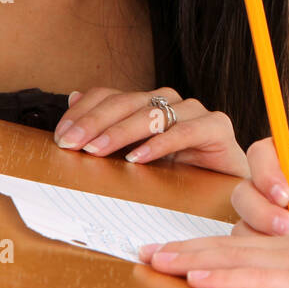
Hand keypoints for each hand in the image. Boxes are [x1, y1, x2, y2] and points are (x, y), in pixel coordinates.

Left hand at [55, 87, 247, 177]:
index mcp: (148, 105)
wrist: (226, 191)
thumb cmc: (180, 175)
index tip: (62, 137)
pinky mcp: (217, 127)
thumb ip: (107, 129)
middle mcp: (170, 103)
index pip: (110, 96)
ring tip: (98, 150)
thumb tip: (72, 98)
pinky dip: (160, 143)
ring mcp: (195, 112)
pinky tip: (138, 157)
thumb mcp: (134, 155)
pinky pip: (186, 131)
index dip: (84, 112)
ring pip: (154, 113)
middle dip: (95, 122)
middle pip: (128, 101)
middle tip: (73, 144)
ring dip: (122, 131)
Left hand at [139, 233, 288, 287]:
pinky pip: (261, 278)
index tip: (173, 252)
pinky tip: (200, 277)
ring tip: (157, 259)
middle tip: (146, 251)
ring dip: (194, 259)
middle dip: (186, 249)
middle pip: (231, 246)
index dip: (205, 247)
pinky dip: (228, 276)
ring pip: (238, 257)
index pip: (244, 245)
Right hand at [233, 138, 288, 245]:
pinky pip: (253, 251)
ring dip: (260, 234)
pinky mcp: (275, 250)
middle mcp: (277, 190)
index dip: (264, 171)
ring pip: (243, 223)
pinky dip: (264, 255)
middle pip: (244, 191)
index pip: (262, 154)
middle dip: (260, 210)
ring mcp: (273, 221)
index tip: (284, 193)